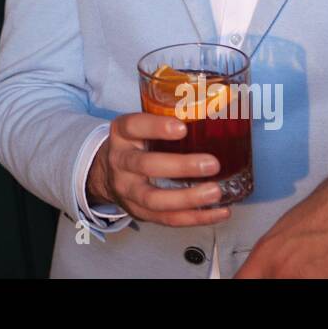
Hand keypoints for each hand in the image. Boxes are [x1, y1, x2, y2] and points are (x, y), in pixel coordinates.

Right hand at [85, 113, 233, 225]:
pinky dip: (195, 217)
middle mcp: (120, 162)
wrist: (108, 174)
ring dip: (187, 198)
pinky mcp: (139, 212)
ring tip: (215, 192)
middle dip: (180, 166)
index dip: (156, 127)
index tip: (182, 127)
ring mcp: (128, 190)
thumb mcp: (140, 128)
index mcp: (122, 135)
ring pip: (154, 199)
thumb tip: (217, 110)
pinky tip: (219, 211)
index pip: (133, 127)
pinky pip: (167, 219)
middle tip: (212, 164)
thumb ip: (167, 120)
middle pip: (145, 165)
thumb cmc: (136, 145)